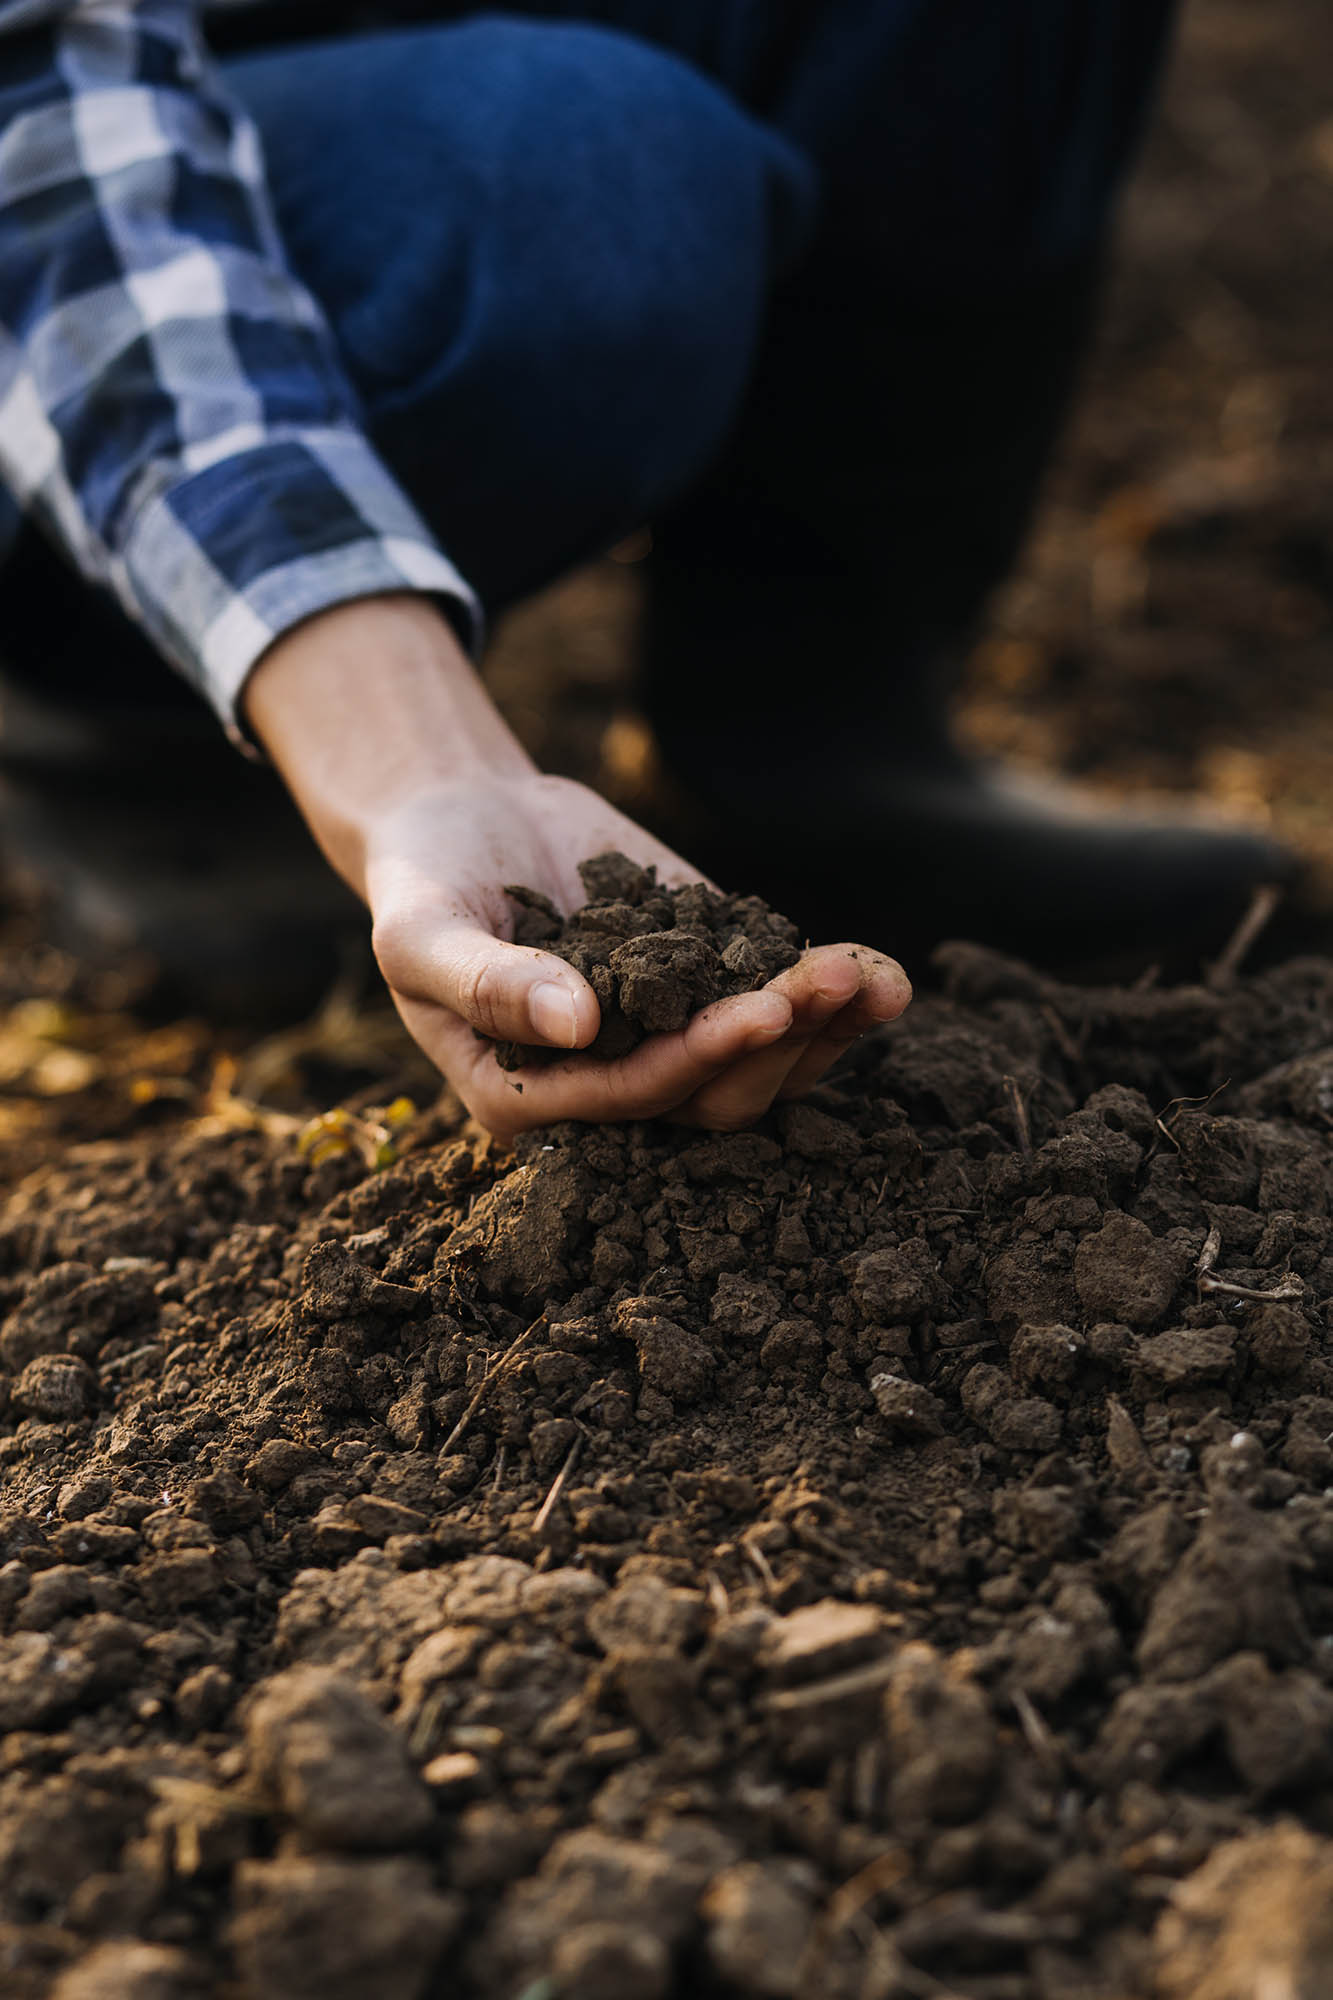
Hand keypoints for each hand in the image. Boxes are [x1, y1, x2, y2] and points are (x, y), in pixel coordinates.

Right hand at [243, 594, 910, 1138]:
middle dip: (773, 1046)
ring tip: (869, 977)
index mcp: (532, 1102)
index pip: (628, 1102)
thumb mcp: (420, 930)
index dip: (692, 1064)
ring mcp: (672, 1039)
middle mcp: (612, 1089)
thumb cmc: (422, 881)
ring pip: (764, 1070)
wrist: (466, 817)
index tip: (751, 1016)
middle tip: (824, 983)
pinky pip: (784, 1012)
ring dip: (821, 1031)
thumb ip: (485, 982)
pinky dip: (835, 1000)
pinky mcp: (713, 986)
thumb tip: (577, 1023)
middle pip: (713, 1101)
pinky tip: (882, 971)